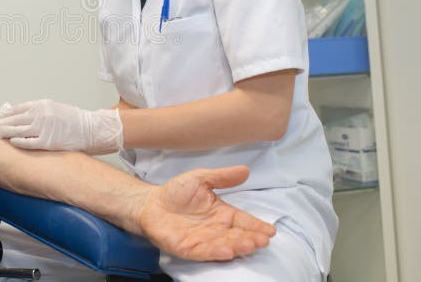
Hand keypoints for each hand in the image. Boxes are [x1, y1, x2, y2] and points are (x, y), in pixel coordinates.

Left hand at [0, 99, 122, 153]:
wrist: (90, 129)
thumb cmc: (73, 120)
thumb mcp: (53, 109)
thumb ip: (37, 111)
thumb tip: (19, 116)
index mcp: (42, 105)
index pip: (17, 109)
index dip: (5, 114)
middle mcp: (41, 114)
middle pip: (14, 119)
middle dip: (1, 123)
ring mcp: (44, 128)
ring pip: (18, 130)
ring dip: (5, 132)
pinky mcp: (48, 142)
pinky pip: (29, 142)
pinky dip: (18, 141)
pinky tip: (11, 142)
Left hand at [138, 165, 276, 261]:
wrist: (150, 202)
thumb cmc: (176, 192)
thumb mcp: (201, 178)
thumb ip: (222, 177)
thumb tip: (245, 170)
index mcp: (222, 214)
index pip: (244, 221)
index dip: (257, 226)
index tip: (270, 230)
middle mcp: (216, 229)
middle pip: (238, 236)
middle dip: (251, 239)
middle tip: (262, 240)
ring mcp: (203, 240)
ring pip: (224, 246)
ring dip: (238, 247)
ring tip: (249, 245)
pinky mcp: (188, 248)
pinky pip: (204, 252)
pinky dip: (216, 252)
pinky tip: (227, 251)